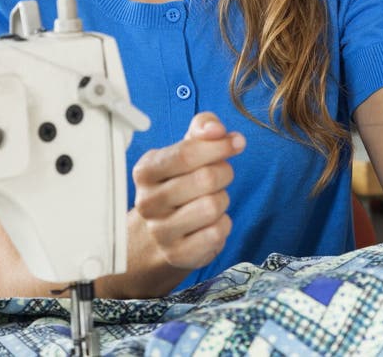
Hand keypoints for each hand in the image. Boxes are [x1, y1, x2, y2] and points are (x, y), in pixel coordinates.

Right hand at [132, 111, 245, 270]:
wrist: (160, 231)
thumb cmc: (178, 181)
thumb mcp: (185, 149)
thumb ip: (202, 128)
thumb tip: (217, 129)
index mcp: (145, 171)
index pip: (186, 154)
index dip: (218, 146)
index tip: (236, 142)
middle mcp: (147, 202)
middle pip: (205, 179)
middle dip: (224, 172)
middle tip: (222, 174)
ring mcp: (160, 231)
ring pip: (213, 206)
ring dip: (223, 198)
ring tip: (212, 198)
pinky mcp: (178, 254)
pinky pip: (217, 233)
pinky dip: (223, 224)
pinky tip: (211, 221)